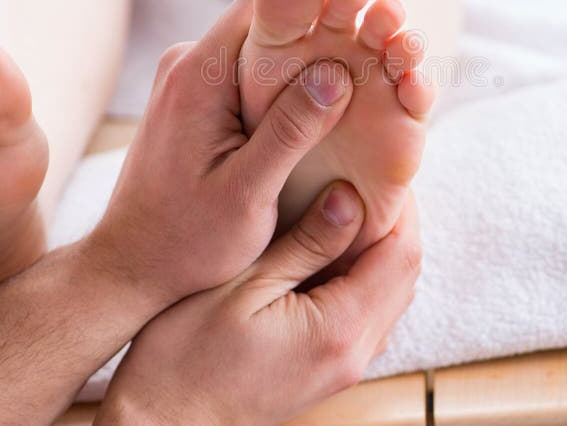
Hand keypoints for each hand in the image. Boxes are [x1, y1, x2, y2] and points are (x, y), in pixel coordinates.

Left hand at [86, 0, 353, 308]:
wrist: (131, 264)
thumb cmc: (185, 241)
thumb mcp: (245, 195)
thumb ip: (289, 132)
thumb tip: (337, 74)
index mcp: (198, 75)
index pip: (265, 1)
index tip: (363, 13)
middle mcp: (190, 63)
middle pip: (269, 17)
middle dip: (321, 28)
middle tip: (372, 45)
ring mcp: (191, 78)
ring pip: (264, 42)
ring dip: (308, 55)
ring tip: (358, 74)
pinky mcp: (197, 97)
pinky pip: (252, 69)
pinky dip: (289, 80)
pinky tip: (322, 103)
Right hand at [97, 183, 421, 425]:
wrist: (162, 423)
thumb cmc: (185, 358)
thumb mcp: (243, 289)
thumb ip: (305, 245)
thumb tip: (350, 197)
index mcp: (338, 330)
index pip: (400, 254)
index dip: (400, 205)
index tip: (381, 166)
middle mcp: (354, 353)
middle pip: (404, 273)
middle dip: (395, 220)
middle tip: (367, 175)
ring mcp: (344, 365)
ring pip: (390, 291)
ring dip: (380, 245)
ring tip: (351, 201)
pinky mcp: (329, 366)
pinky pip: (368, 311)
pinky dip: (364, 272)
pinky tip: (332, 246)